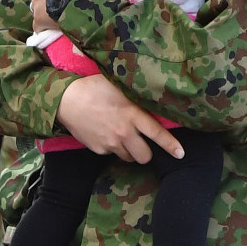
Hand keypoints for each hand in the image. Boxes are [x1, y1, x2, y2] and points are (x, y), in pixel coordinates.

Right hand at [56, 74, 184, 163]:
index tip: (180, 153)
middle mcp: (123, 132)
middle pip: (145, 156)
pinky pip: (111, 154)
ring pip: (129, 157)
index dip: (171, 145)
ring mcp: (110, 143)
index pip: (157, 133)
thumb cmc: (94, 87)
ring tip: (122, 137)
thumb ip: (135, 97)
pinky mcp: (98, 150)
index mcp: (132, 114)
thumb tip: (151, 99)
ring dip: (129, 151)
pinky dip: (112, 148)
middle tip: (142, 144)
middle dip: (146, 152)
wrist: (65, 99)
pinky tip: (105, 134)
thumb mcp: (119, 87)